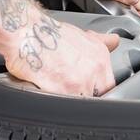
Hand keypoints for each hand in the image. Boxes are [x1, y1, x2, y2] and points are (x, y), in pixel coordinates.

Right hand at [1, 10, 117, 96]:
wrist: (26, 33)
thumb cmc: (47, 33)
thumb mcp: (81, 34)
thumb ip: (100, 42)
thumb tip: (114, 41)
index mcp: (100, 57)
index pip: (109, 84)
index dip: (98, 89)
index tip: (89, 88)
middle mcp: (94, 70)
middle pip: (98, 96)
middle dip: (86, 95)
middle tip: (70, 88)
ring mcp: (80, 83)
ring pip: (82, 102)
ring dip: (71, 101)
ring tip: (57, 89)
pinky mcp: (63, 93)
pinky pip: (66, 107)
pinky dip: (58, 104)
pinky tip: (50, 92)